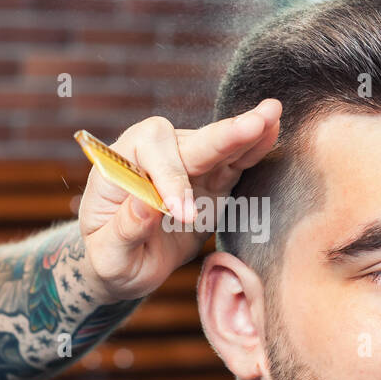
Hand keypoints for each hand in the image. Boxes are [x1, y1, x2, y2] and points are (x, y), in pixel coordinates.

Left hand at [79, 99, 280, 301]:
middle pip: (188, 140)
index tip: (183, 215)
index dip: (171, 179)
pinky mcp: (211, 181)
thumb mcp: (107, 256)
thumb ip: (124, 230)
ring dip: (244, 134)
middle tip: (254, 125)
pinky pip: (233, 163)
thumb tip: (145, 205)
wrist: (126, 264)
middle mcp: (153, 156)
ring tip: (272, 115)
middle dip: (221, 136)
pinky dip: (253, 151)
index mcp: (120, 165)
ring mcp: (185, 166)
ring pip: (215, 147)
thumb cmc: (109, 258)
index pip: (150, 154)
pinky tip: (273, 133)